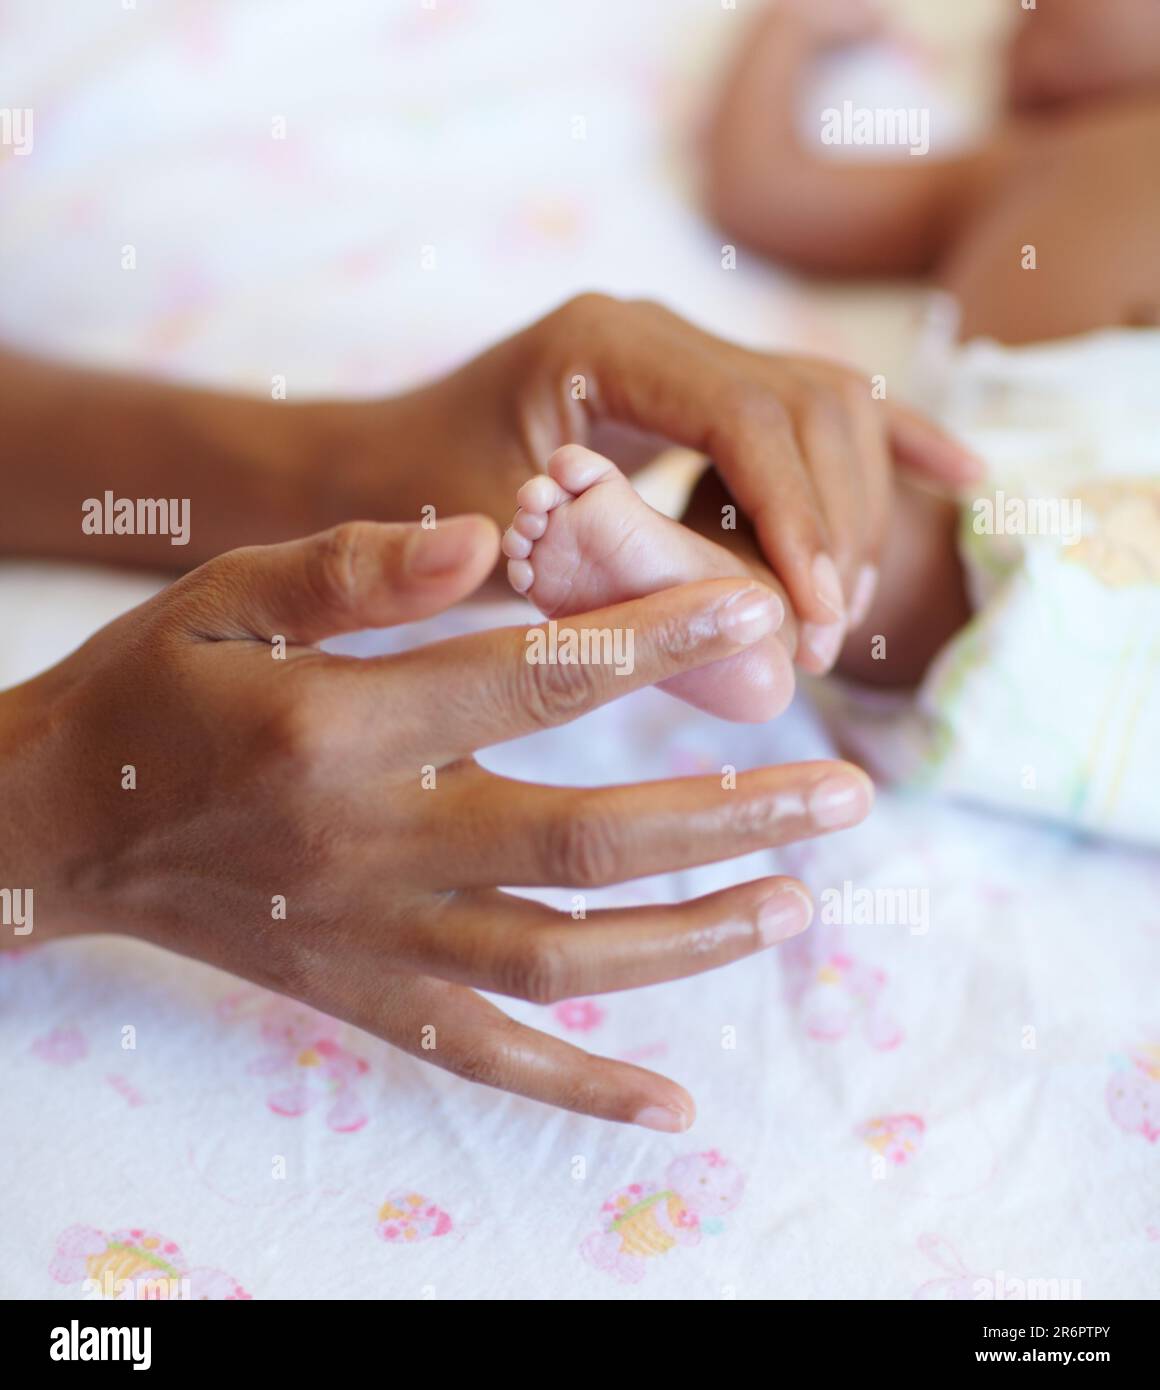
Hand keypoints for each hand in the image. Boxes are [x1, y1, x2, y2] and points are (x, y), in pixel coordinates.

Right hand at [1, 517, 872, 1126]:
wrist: (59, 827)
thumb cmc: (149, 692)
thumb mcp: (223, 592)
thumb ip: (356, 566)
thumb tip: (489, 537)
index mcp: (340, 728)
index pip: (537, 680)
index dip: (657, 642)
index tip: (756, 617)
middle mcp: (370, 847)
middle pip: (585, 838)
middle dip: (729, 816)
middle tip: (847, 794)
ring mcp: (373, 942)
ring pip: (563, 958)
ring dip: (694, 939)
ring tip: (799, 904)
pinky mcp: (364, 1000)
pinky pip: (488, 1059)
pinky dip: (583, 1089)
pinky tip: (673, 1109)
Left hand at [356, 295, 979, 673]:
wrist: (377, 463)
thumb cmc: (415, 496)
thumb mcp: (490, 536)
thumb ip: (597, 564)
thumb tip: (728, 619)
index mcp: (611, 340)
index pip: (751, 415)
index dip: (798, 519)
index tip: (812, 617)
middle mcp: (663, 331)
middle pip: (814, 404)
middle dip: (836, 526)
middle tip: (822, 639)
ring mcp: (692, 355)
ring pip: (831, 410)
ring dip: (855, 513)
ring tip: (833, 620)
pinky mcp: (705, 395)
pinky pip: (816, 415)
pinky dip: (888, 448)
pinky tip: (963, 477)